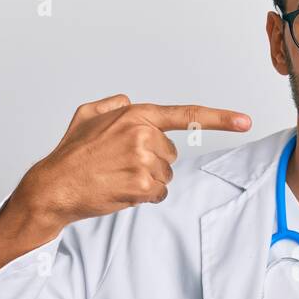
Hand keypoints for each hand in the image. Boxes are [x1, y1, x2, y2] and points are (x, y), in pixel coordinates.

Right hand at [0, 95, 248, 286]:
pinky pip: (158, 193)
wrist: (53, 187)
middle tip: (120, 165)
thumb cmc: (70, 154)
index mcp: (135, 115)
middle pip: (170, 154)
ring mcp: (143, 160)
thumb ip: (111, 105)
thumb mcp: (86, 115)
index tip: (245, 121)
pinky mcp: (142, 185)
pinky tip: (120, 190)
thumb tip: (126, 102)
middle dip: (151, 162)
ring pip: (165, 176)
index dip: (220, 118)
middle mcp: (143, 134)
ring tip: (117, 178)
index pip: (186, 114)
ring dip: (146, 181)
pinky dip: (144, 196)